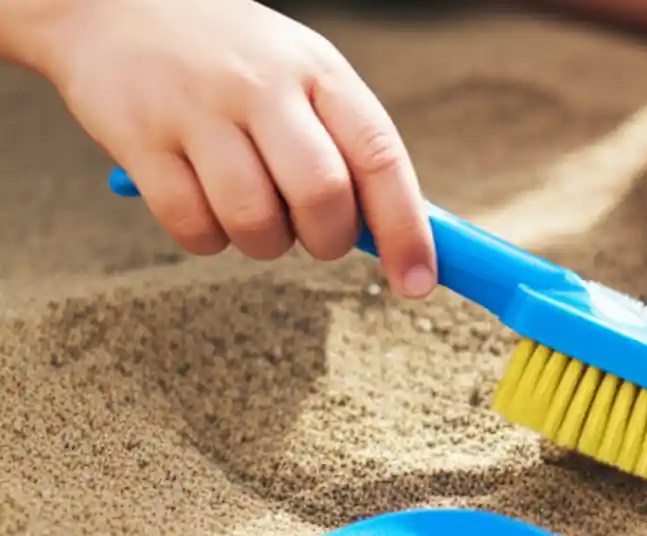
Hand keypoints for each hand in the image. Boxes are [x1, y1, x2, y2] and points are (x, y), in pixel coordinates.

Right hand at [29, 0, 435, 297]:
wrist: (114, 1)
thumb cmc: (231, 56)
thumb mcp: (302, 74)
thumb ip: (347, 146)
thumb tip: (395, 235)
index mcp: (319, 71)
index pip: (381, 159)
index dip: (406, 231)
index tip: (418, 282)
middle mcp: (262, 85)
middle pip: (322, 197)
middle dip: (327, 240)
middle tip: (314, 235)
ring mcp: (198, 110)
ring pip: (255, 223)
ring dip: (264, 243)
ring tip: (253, 212)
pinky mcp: (140, 139)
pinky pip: (192, 228)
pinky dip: (208, 239)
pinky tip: (203, 205)